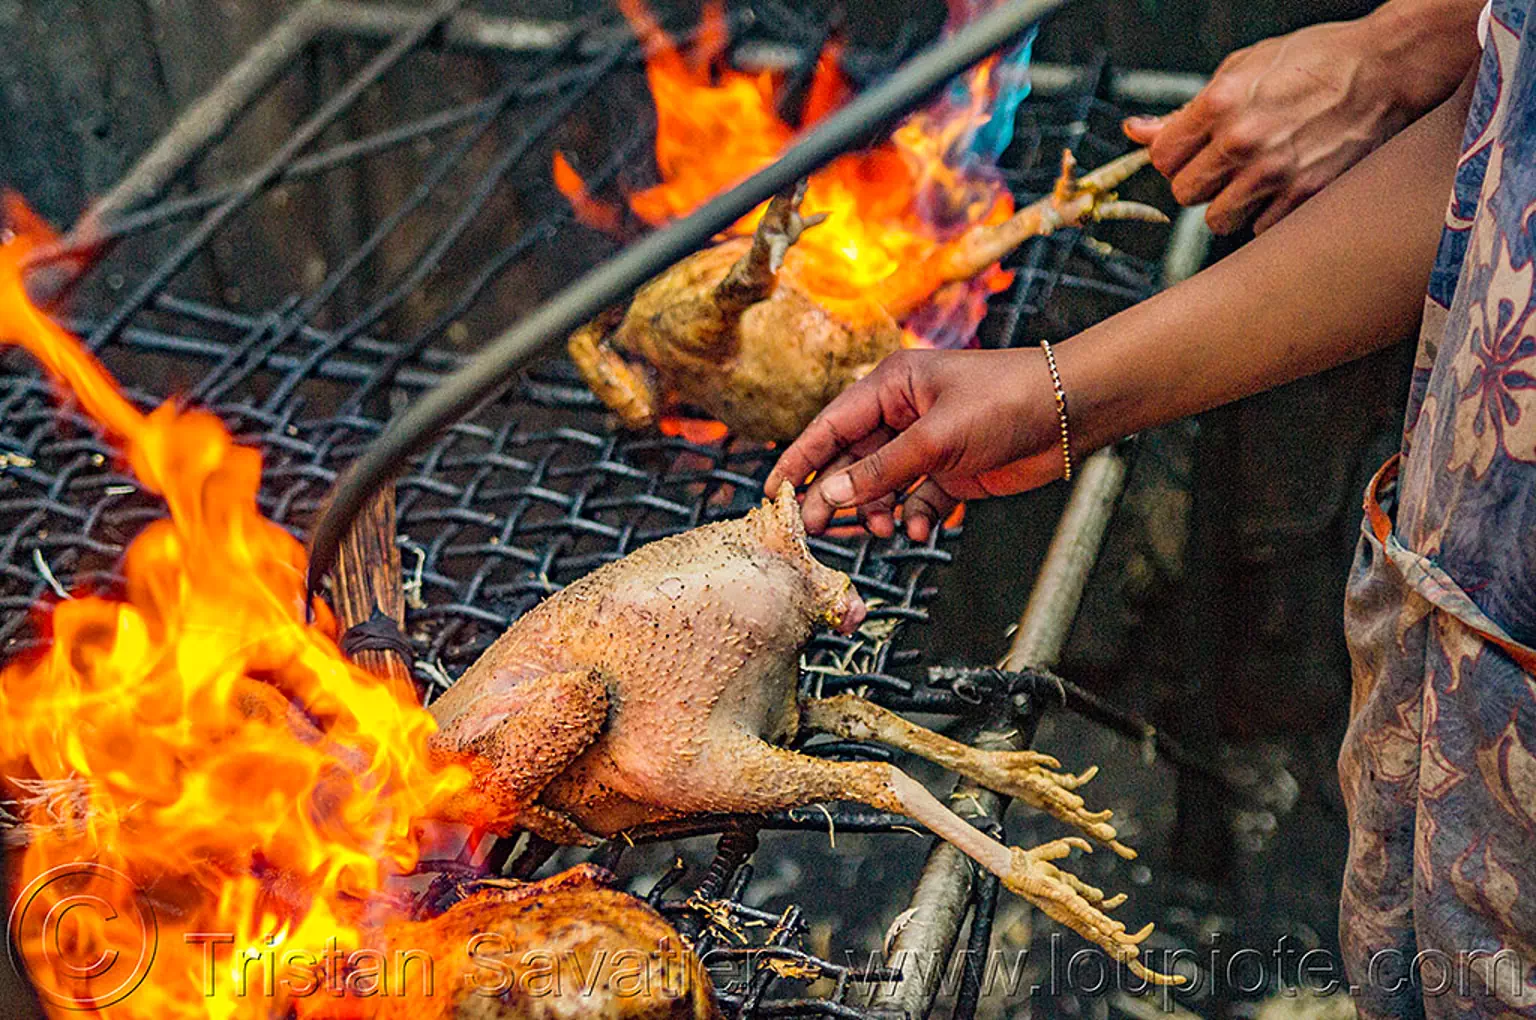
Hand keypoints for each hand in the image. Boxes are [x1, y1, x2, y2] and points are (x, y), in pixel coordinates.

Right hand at [765, 348, 1064, 540]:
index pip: (830, 426)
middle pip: (852, 461)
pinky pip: (917, 500)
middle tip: (817, 529)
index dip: (800, 460)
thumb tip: (830, 496)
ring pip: (883, 485)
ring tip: (884, 528)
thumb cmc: (1006, 401)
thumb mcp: (936, 438)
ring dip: (878, 510)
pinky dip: (914, 517)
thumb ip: (881, 471)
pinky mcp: (952, 472)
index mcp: (891, 387)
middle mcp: (903, 415)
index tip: (774, 492)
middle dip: (837, 495)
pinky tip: (919, 528)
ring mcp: (927, 445)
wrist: (1071, 412)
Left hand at [1124, 17, 1432, 234]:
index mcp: (1219, 104)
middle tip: (1225, 166)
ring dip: (1229, 205)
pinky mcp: (1304, 195)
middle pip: (1185, 193)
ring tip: (1253, 179)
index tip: (1192, 152)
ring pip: (1218, 219)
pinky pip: (1260, 228)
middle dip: (1199, 182)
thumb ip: (1187, 109)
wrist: (1386, 67)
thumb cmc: (1313, 60)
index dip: (1174, 158)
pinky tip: (1283, 187)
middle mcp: (1241, 141)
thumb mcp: (1243, 68)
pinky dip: (1266, 215)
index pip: (1162, 158)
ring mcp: (1273, 172)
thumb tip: (1137, 132)